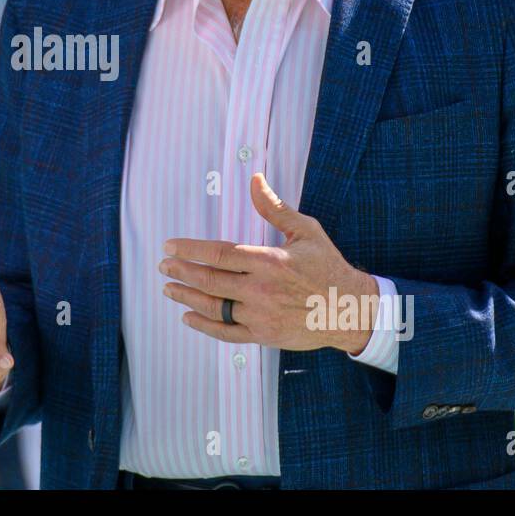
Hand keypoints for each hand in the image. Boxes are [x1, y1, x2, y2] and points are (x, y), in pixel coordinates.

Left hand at [160, 174, 377, 352]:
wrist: (351, 310)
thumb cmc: (328, 267)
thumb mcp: (306, 231)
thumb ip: (274, 208)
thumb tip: (254, 180)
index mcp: (268, 261)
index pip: (218, 253)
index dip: (189, 249)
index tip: (170, 246)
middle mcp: (260, 289)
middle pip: (209, 280)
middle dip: (181, 271)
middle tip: (163, 266)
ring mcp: (260, 315)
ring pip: (213, 307)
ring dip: (187, 297)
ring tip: (169, 289)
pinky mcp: (264, 335)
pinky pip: (226, 333)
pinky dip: (204, 326)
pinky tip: (189, 317)